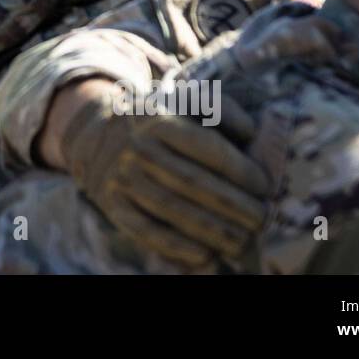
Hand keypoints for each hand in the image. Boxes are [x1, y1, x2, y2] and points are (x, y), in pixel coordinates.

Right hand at [60, 80, 267, 268]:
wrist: (94, 136)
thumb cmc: (156, 121)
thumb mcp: (181, 101)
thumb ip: (219, 109)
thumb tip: (250, 131)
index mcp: (158, 119)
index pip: (208, 148)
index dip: (241, 170)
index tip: (264, 187)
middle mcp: (138, 148)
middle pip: (195, 182)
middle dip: (235, 206)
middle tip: (261, 219)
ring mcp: (123, 178)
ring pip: (174, 209)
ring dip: (214, 231)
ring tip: (242, 242)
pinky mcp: (113, 204)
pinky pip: (147, 231)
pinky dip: (177, 247)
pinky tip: (205, 256)